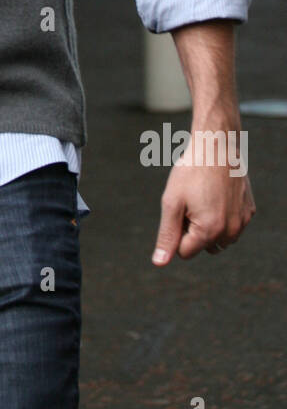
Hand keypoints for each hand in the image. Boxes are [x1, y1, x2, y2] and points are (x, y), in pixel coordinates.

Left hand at [152, 123, 254, 265]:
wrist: (217, 145)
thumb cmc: (191, 172)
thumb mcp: (172, 202)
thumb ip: (167, 235)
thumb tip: (159, 263)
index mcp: (209, 231)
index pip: (185, 252)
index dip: (177, 232)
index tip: (180, 209)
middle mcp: (230, 231)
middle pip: (203, 248)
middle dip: (193, 231)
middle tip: (192, 203)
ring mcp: (242, 222)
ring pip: (219, 239)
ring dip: (209, 227)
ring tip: (203, 199)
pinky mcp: (249, 212)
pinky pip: (232, 225)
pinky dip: (223, 217)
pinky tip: (217, 195)